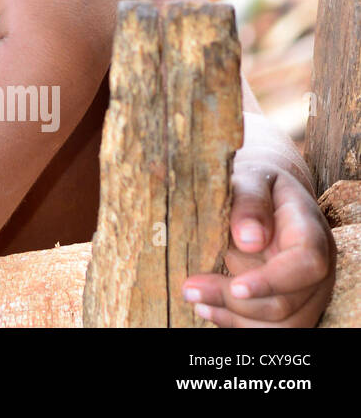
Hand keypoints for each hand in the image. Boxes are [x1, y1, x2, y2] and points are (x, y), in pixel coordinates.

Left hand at [182, 163, 336, 326]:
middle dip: (235, 302)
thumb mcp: (248, 177)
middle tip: (189, 288)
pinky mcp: (289, 304)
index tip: (235, 287)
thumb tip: (249, 239)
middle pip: (287, 304)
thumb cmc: (252, 182)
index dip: (273, 281)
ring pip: (282, 326)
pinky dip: (237, 323)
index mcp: (310, 231)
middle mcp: (317, 268)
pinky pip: (270, 327)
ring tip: (196, 300)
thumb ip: (249, 202)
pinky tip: (207, 307)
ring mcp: (306, 291)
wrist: (263, 193)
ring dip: (235, 320)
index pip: (306, 264)